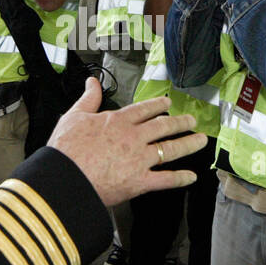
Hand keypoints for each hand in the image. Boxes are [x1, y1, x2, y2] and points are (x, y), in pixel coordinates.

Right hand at [47, 79, 208, 207]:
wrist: (65, 178)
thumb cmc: (66, 150)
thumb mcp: (74, 116)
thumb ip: (88, 99)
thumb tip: (92, 82)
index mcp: (118, 121)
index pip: (144, 109)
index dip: (158, 105)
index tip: (168, 103)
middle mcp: (134, 138)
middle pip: (163, 127)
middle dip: (181, 122)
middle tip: (192, 120)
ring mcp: (140, 160)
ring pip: (171, 149)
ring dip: (188, 144)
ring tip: (200, 140)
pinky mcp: (140, 182)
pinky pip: (166, 179)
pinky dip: (180, 178)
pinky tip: (191, 176)